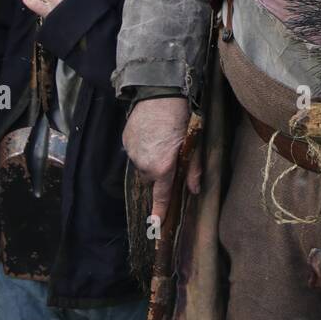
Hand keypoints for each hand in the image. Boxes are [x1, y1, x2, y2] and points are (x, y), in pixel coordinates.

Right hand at [123, 97, 201, 223]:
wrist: (159, 94)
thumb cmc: (181, 119)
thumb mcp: (193, 145)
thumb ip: (193, 170)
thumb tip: (194, 190)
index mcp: (162, 167)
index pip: (162, 195)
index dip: (159, 211)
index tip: (156, 226)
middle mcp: (144, 164)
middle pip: (151, 180)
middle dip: (159, 176)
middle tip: (169, 160)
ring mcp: (132, 153)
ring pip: (142, 167)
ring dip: (150, 162)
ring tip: (159, 143)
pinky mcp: (126, 141)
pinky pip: (134, 154)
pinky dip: (142, 151)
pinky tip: (150, 137)